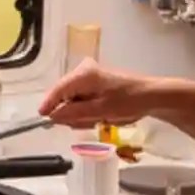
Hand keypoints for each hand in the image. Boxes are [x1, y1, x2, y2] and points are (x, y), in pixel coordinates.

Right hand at [38, 59, 155, 128]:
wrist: (151, 96)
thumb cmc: (128, 101)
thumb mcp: (100, 110)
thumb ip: (74, 113)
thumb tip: (53, 116)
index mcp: (83, 74)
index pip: (58, 89)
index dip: (49, 104)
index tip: (42, 119)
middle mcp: (83, 71)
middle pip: (65, 96)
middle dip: (72, 112)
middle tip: (89, 122)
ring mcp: (89, 77)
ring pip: (73, 100)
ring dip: (82, 114)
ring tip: (99, 119)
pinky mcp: (95, 83)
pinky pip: (82, 100)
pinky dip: (88, 111)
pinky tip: (100, 116)